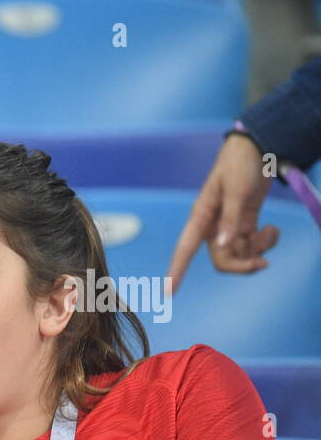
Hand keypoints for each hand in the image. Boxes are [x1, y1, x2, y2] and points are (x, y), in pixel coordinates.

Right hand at [167, 133, 278, 291]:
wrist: (257, 147)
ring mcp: (228, 226)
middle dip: (243, 264)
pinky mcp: (244, 223)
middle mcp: (212, 226)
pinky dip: (265, 241)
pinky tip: (271, 229)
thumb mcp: (237, 190)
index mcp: (202, 216)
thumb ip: (231, 218)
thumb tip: (224, 245)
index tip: (169, 292)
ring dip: (258, 250)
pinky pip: (251, 244)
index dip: (176, 271)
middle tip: (265, 262)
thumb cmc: (240, 163)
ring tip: (271, 232)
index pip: (184, 249)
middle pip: (221, 259)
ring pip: (238, 254)